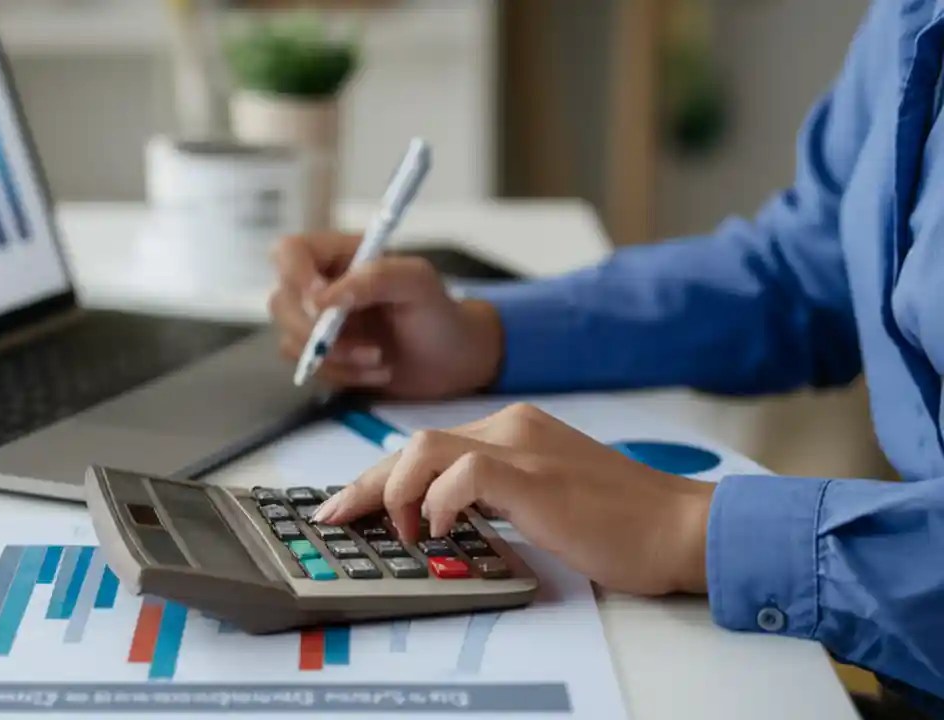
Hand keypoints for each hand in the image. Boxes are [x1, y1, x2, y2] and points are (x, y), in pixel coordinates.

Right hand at [269, 232, 503, 399]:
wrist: (453, 361)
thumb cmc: (439, 314)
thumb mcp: (419, 284)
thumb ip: (377, 277)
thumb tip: (325, 298)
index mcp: (340, 253)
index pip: (289, 251)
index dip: (295, 276)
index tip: (323, 304)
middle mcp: (321, 283)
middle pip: (280, 300)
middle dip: (318, 332)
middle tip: (364, 346)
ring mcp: (318, 320)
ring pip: (290, 338)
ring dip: (335, 358)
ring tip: (380, 360)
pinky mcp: (322, 353)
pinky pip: (307, 366)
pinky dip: (341, 375)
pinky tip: (377, 372)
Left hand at [312, 403, 714, 595]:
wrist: (678, 527)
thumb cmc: (618, 523)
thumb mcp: (542, 500)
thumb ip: (495, 496)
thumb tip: (442, 517)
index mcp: (512, 429)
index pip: (426, 447)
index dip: (380, 476)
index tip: (349, 505)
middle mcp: (510, 426)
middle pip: (412, 444)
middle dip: (364, 483)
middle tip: (335, 517)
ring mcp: (521, 446)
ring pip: (424, 448)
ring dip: (395, 492)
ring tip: (400, 534)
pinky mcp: (532, 473)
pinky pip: (460, 473)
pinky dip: (436, 503)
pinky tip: (439, 530)